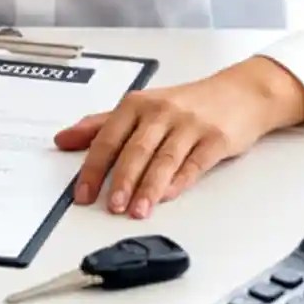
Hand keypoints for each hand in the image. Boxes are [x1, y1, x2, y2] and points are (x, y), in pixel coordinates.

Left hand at [55, 57, 303, 218]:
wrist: (241, 92)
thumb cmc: (186, 103)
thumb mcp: (141, 107)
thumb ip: (101, 125)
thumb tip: (63, 140)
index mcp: (137, 105)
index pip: (108, 138)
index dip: (93, 168)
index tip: (82, 194)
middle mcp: (162, 112)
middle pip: (136, 150)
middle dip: (122, 180)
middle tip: (111, 205)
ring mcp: (190, 125)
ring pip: (164, 159)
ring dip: (149, 188)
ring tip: (136, 211)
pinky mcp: (215, 139)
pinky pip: (194, 163)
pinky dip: (180, 181)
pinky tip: (168, 196)